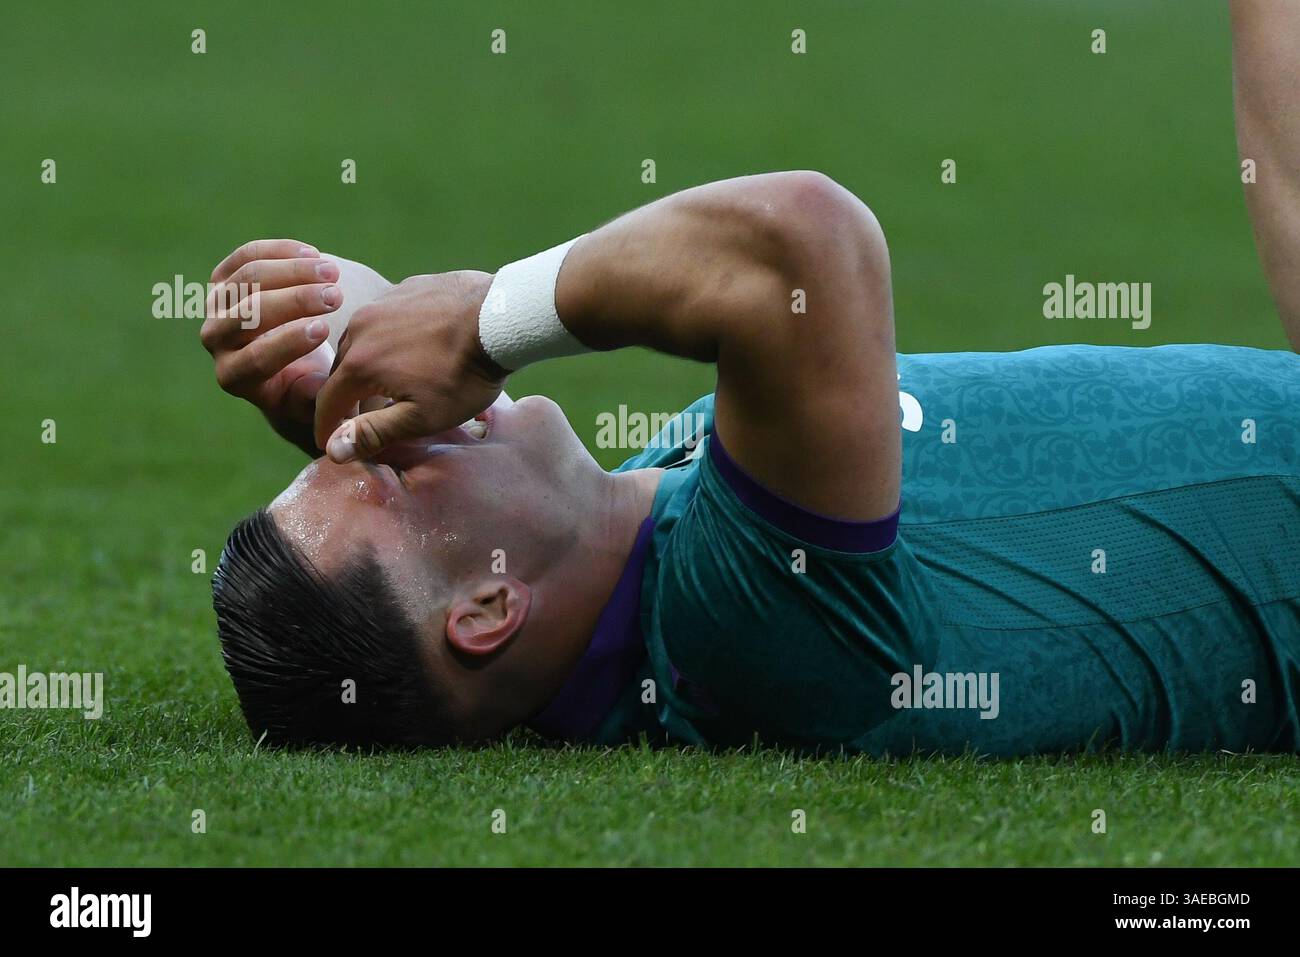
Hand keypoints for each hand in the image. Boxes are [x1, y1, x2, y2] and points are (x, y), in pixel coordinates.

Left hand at [201, 239, 342, 450]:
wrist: (287, 360)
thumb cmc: (306, 383)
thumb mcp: (312, 400)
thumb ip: (315, 399)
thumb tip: (318, 389)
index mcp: (235, 377)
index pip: (257, 357)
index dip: (289, 342)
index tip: (325, 328)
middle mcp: (215, 341)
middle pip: (249, 313)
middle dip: (296, 301)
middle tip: (336, 295)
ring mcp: (216, 306)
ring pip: (249, 278)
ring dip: (294, 271)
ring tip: (333, 272)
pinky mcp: (223, 278)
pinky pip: (247, 255)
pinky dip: (281, 251)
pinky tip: (314, 254)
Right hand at [313, 270, 505, 461]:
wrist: (500, 317)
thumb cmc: (463, 374)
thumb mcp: (421, 416)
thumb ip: (375, 432)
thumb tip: (333, 449)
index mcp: (358, 362)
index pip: (328, 401)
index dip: (328, 427)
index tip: (331, 444)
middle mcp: (360, 326)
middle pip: (342, 369)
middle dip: (346, 397)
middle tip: (360, 418)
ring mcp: (383, 302)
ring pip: (361, 340)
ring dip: (366, 364)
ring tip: (384, 384)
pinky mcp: (406, 288)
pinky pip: (385, 318)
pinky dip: (388, 338)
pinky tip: (410, 349)